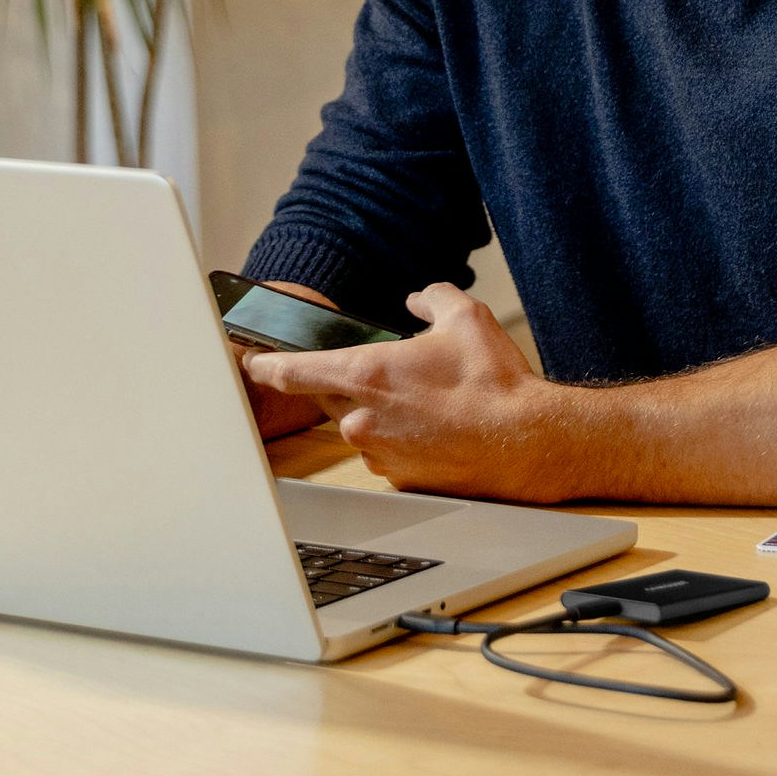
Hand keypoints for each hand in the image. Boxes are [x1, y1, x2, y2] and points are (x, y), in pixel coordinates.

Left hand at [242, 283, 585, 503]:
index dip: (266, 366)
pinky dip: (403, 439)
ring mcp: (377, 452)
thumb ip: (432, 297)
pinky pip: (386, 452)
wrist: (524, 442)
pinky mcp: (398, 478)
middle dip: (353, 384)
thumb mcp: (464, 318)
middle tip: (396, 377)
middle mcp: (360, 418)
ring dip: (382, 413)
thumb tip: (419, 298)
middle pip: (330, 397)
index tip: (251, 363)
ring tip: (432, 404)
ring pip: (361, 426)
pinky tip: (439, 429)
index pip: (292, 372)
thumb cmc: (492, 383)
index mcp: (366, 374)